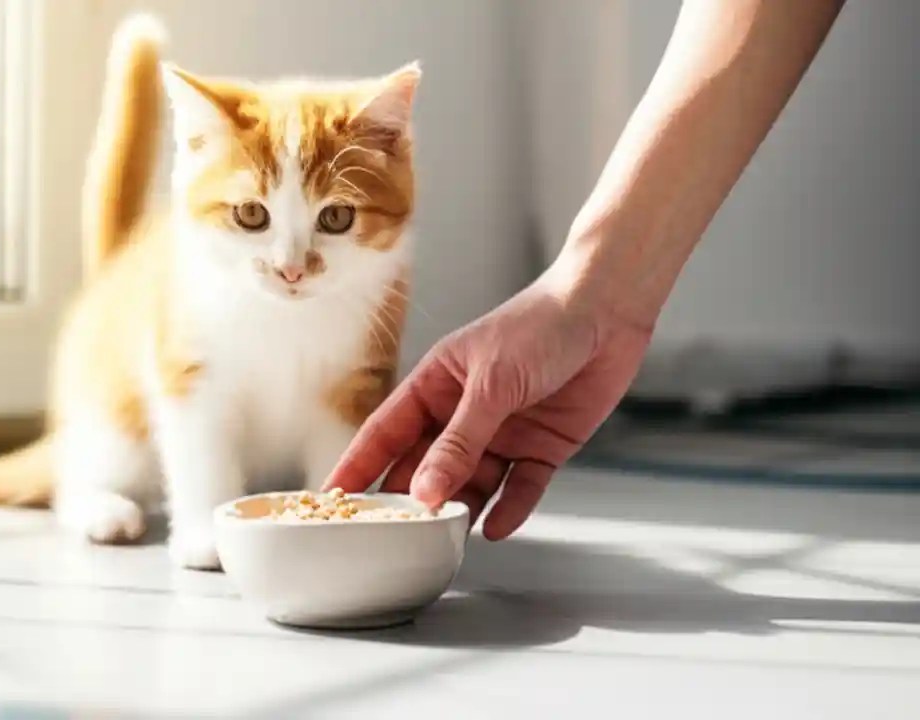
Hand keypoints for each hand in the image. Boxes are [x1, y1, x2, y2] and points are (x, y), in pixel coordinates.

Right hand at [324, 261, 652, 539]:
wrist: (607, 310)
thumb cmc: (540, 325)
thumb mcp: (491, 384)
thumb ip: (460, 442)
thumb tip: (424, 490)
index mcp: (436, 386)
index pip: (386, 432)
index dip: (358, 466)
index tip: (332, 498)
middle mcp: (464, 413)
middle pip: (425, 467)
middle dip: (410, 500)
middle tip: (392, 535)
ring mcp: (502, 433)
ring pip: (471, 485)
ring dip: (460, 509)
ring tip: (445, 538)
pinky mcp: (541, 448)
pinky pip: (518, 488)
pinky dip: (509, 509)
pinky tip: (496, 528)